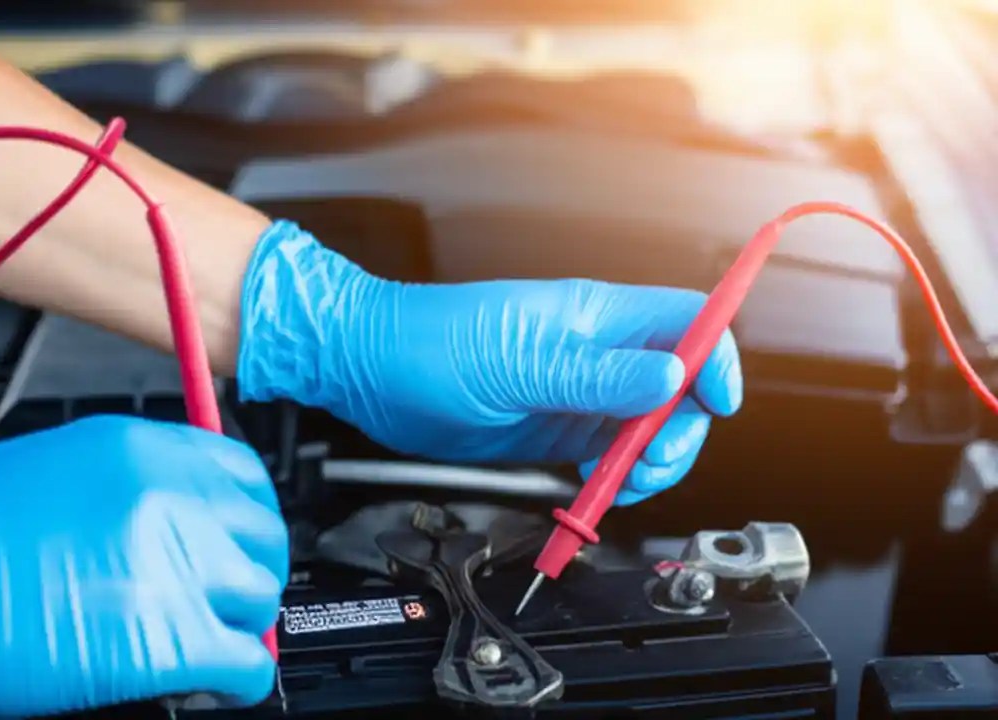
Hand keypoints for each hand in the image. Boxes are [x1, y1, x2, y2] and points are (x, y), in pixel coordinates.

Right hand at [0, 416, 287, 716]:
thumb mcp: (50, 465)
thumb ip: (129, 481)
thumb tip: (176, 510)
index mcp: (140, 449)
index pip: (245, 476)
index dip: (244, 516)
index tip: (233, 540)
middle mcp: (169, 498)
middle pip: (264, 537)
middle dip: (247, 571)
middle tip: (221, 596)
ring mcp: (174, 567)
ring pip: (260, 601)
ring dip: (238, 623)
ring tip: (204, 638)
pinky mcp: (167, 640)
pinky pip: (247, 666)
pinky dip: (236, 679)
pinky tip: (207, 679)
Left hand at [238, 222, 741, 504]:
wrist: (371, 371)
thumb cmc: (430, 343)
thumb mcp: (517, 362)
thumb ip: (596, 375)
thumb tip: (669, 378)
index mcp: (595, 317)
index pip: (687, 322)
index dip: (715, 358)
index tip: (716, 401)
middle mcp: (594, 352)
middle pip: (678, 385)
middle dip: (680, 426)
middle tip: (646, 455)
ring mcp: (575, 390)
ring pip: (647, 425)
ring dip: (650, 458)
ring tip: (621, 478)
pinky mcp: (553, 426)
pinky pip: (608, 452)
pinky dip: (617, 476)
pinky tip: (602, 487)